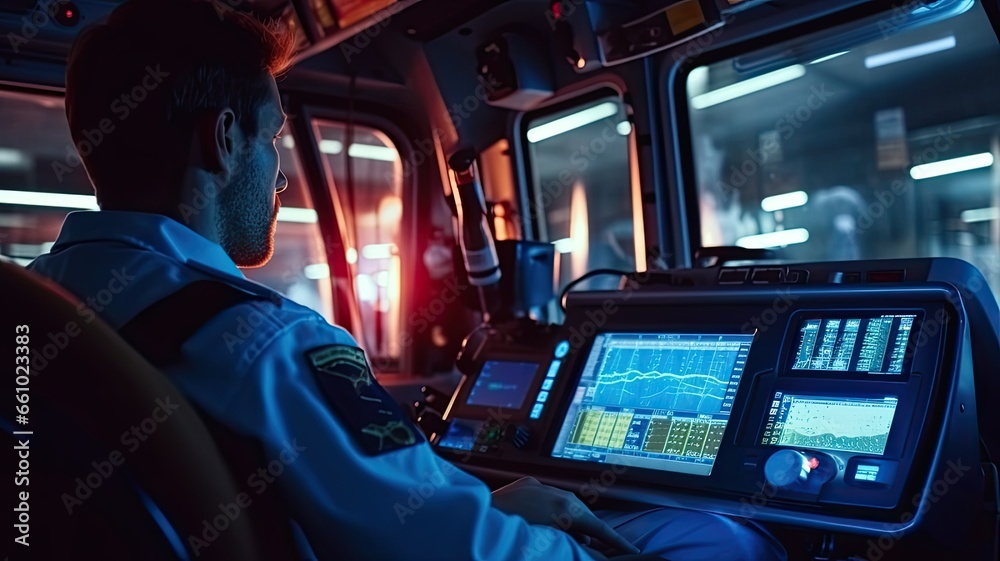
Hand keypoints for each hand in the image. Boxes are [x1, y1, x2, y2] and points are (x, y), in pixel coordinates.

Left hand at [491, 477, 639, 554]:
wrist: (471, 518)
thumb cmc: (508, 536)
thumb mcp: (548, 546)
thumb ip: (571, 547)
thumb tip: (588, 549)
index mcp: (564, 508)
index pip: (599, 528)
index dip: (617, 542)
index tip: (632, 550)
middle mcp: (555, 492)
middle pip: (584, 515)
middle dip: (595, 533)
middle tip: (605, 549)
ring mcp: (538, 486)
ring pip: (566, 505)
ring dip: (573, 523)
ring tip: (577, 542)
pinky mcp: (524, 485)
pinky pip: (548, 499)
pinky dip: (556, 514)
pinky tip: (554, 526)